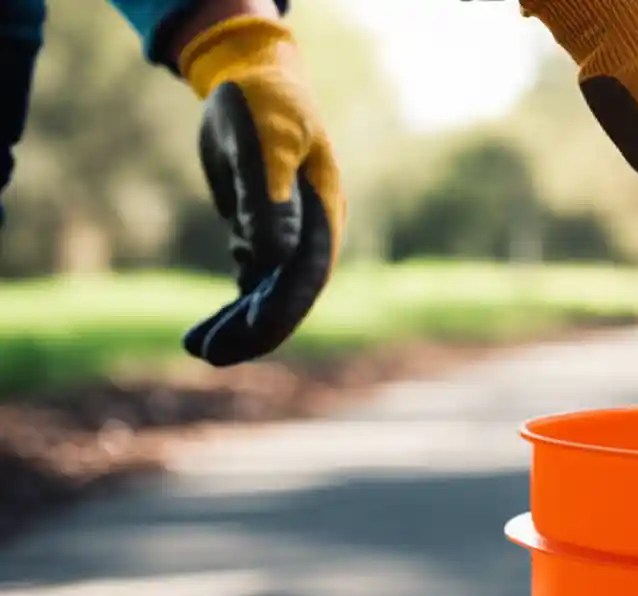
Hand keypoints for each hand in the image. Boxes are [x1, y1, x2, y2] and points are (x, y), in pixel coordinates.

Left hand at [178, 16, 344, 366]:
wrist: (253, 81)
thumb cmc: (265, 105)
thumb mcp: (267, 141)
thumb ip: (269, 198)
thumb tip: (274, 260)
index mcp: (323, 214)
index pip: (307, 275)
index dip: (282, 309)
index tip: (251, 333)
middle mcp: (310, 234)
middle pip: (287, 296)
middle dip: (253, 329)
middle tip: (209, 353)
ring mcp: (288, 239)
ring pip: (266, 296)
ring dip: (236, 325)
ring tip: (195, 346)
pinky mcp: (261, 237)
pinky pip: (250, 284)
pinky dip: (229, 307)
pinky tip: (201, 328)